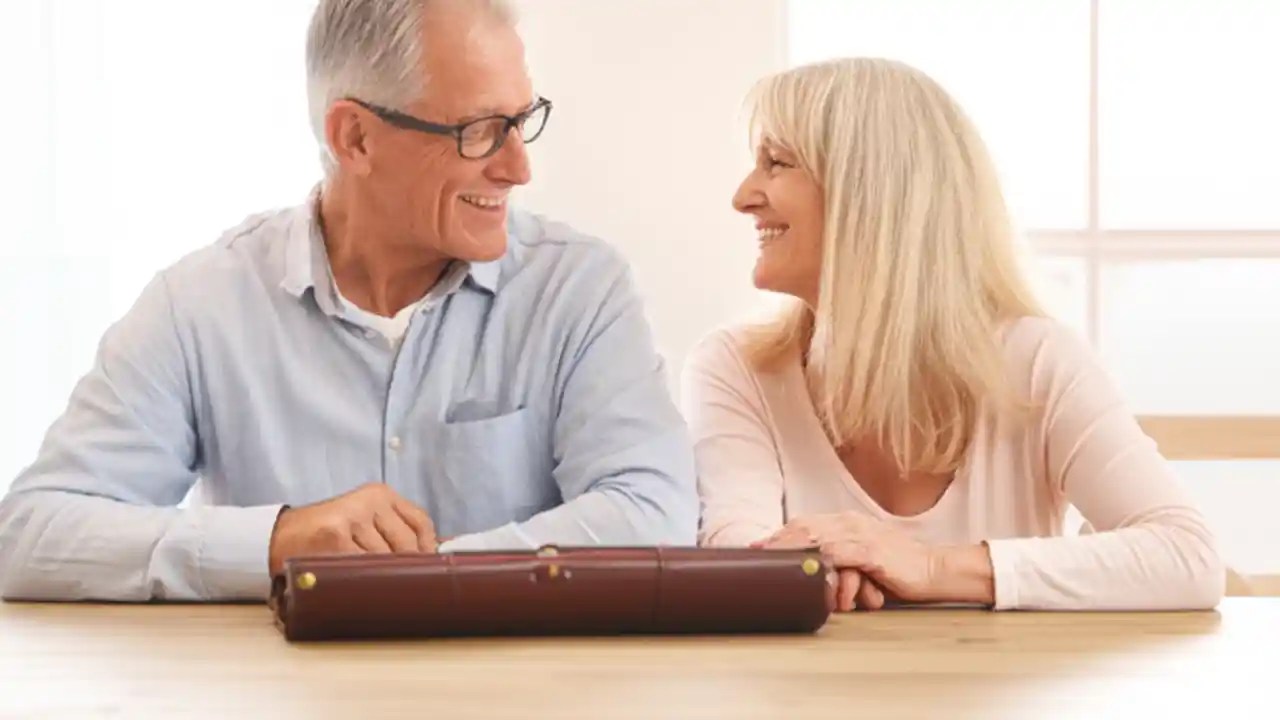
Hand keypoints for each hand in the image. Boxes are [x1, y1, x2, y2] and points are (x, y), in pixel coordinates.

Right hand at [268, 483, 436, 574]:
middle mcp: (369, 501)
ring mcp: (352, 517)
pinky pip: (363, 567)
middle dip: (407, 569)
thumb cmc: (326, 533)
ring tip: (380, 590)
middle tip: (406, 588)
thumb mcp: (364, 520)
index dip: (429, 549)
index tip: (428, 570)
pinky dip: (365, 581)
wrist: (280, 537)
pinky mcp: (336, 536)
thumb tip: (434, 556)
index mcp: (380, 494)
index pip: (421, 523)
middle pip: (407, 544)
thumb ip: (394, 532)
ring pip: (386, 559)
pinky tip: (362, 588)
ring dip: (385, 579)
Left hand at [756, 512, 940, 604]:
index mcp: (849, 522)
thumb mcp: (864, 559)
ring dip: (792, 548)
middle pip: (806, 526)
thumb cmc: (899, 569)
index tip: (759, 545)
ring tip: (771, 558)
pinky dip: (820, 558)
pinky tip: (805, 563)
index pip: (808, 523)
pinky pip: (840, 553)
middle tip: (756, 551)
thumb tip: (814, 573)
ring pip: (818, 537)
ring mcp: (862, 536)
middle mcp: (852, 523)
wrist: (934, 570)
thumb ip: (841, 560)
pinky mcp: (872, 552)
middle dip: (779, 539)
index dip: (782, 533)